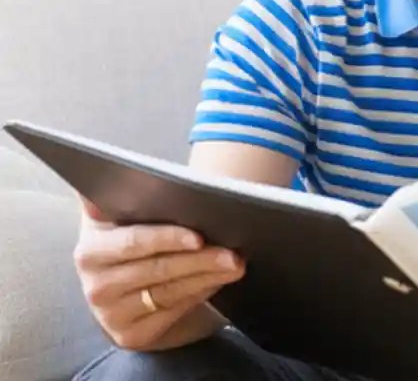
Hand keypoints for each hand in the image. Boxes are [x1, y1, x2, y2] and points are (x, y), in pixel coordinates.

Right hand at [72, 198, 244, 349]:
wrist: (131, 290)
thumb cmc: (138, 244)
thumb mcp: (129, 219)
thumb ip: (128, 197)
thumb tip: (124, 172)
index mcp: (92, 245)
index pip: (134, 241)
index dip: (167, 238)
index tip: (199, 237)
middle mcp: (93, 281)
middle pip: (158, 268)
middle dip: (201, 259)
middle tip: (234, 253)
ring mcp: (108, 312)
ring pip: (169, 290)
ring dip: (207, 277)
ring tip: (235, 265)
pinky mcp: (127, 334)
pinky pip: (173, 311)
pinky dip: (199, 294)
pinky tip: (218, 282)